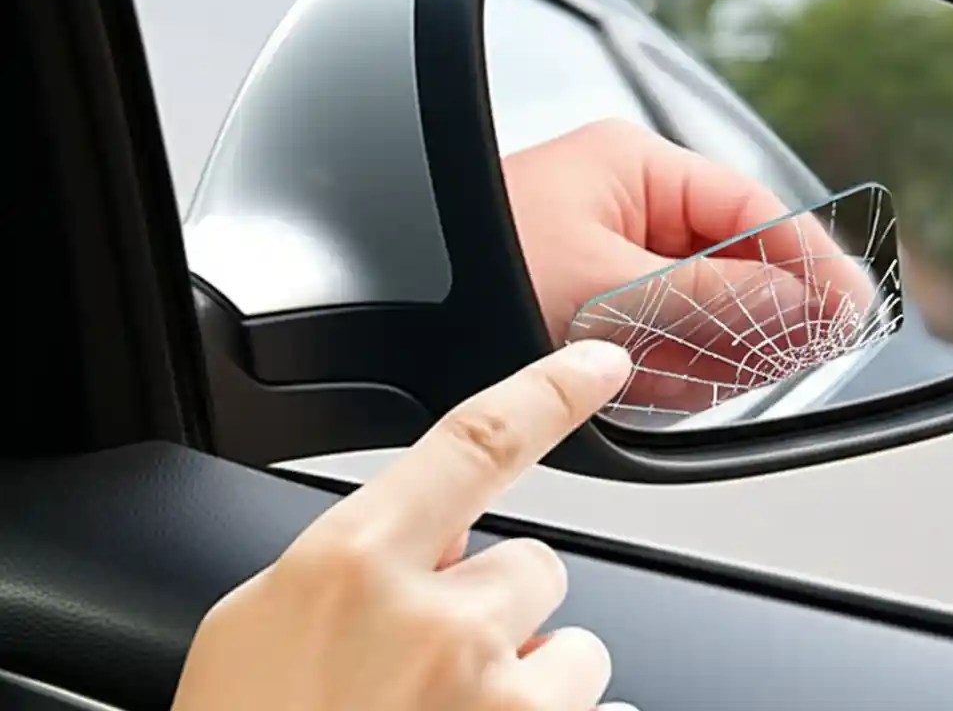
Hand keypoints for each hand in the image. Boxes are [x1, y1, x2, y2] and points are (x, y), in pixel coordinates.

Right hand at [172, 341, 637, 710]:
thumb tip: (447, 526)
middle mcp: (438, 624)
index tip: (603, 363)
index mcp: (353, 566)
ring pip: (577, 651)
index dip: (548, 388)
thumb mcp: (262, 630)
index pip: (473, 441)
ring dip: (531, 683)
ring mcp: (500, 703)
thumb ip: (356, 558)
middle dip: (501, 612)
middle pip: (539, 567)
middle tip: (433, 671)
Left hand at [503, 119, 877, 414]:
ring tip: (691, 376)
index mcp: (632, 171)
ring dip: (710, 352)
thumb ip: (720, 302)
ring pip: (701, 312)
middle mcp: (626, 211)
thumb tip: (811, 310)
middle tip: (791, 358)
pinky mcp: (592, 314)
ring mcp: (610, 265)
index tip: (852, 314)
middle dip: (759, 316)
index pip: (751, 212)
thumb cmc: (474, 272)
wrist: (382, 323)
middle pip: (735, 264)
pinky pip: (659, 344)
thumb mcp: (610, 288)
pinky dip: (669, 373)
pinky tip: (658, 387)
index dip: (810, 263)